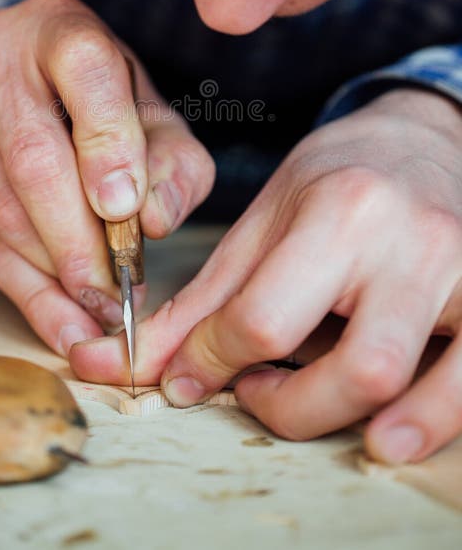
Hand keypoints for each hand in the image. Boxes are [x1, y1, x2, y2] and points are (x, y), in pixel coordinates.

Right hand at [0, 0, 213, 353]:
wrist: (16, 74)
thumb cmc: (97, 99)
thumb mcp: (150, 111)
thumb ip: (174, 162)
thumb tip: (156, 221)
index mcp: (59, 25)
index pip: (85, 70)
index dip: (110, 143)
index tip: (129, 212)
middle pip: (33, 157)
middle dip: (80, 242)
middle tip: (116, 295)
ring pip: (0, 206)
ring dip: (51, 274)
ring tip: (94, 315)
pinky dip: (20, 281)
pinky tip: (55, 310)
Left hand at [71, 88, 461, 462]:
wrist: (423, 141)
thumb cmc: (340, 176)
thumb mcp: (265, 220)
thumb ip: (207, 299)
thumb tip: (142, 365)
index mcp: (342, 210)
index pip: (266, 317)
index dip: (212, 362)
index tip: (192, 376)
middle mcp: (412, 243)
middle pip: (356, 369)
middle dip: (288, 409)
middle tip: (256, 391)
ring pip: (411, 385)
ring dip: (352, 423)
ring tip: (318, 414)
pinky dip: (429, 421)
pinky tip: (391, 431)